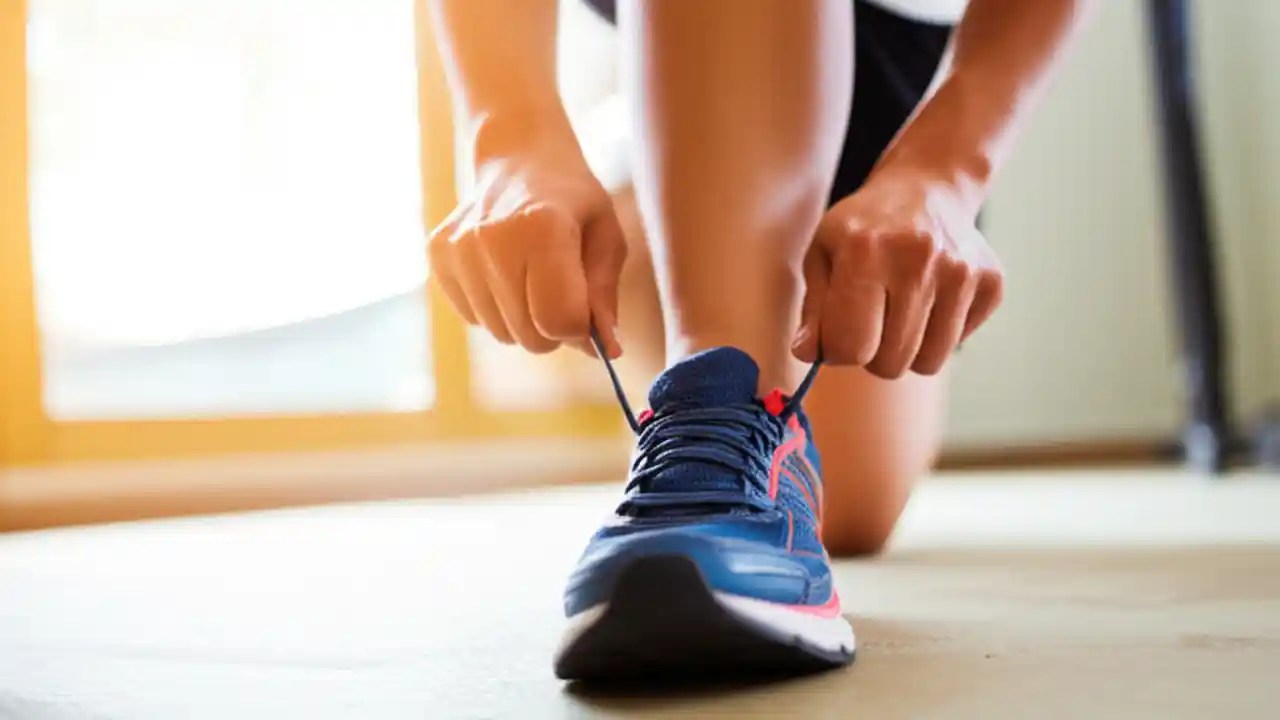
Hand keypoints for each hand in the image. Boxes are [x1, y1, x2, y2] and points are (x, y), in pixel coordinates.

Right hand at [428, 133, 626, 357]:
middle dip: (554, 329)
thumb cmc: (573, 201)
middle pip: (529, 335)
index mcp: (542, 228)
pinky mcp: (437, 255)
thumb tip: (608, 351)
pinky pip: (474, 319)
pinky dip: (496, 308)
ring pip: (500, 333)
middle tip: (563, 292)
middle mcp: (492, 238)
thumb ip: (605, 296)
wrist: (518, 159)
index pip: (559, 320)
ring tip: (532, 277)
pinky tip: (505, 272)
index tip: (587, 309)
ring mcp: (459, 248)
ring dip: (524, 320)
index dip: (580, 327)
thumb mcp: (607, 238)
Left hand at [793, 172, 1002, 377]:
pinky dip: (938, 333)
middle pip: (891, 363)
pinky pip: (956, 344)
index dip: (837, 352)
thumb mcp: (823, 254)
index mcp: (866, 251)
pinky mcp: (991, 282)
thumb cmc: (863, 229)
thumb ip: (813, 309)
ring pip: (928, 362)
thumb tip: (808, 353)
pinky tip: (929, 298)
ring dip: (908, 351)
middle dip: (873, 356)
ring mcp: (960, 271)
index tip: (837, 337)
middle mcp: (918, 260)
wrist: (927, 186)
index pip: (851, 345)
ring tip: (898, 314)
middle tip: (870, 325)